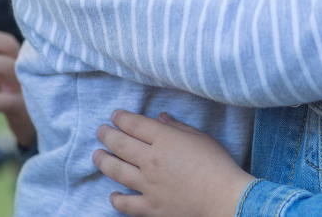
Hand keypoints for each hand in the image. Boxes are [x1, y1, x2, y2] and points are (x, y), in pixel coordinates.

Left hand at [0, 23, 36, 148]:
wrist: (39, 125)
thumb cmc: (21, 92)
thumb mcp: (5, 69)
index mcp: (20, 57)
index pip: (0, 39)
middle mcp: (26, 67)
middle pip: (6, 46)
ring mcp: (26, 87)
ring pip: (7, 67)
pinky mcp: (23, 109)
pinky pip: (5, 102)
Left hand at [93, 110, 253, 216]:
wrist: (225, 199)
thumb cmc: (218, 165)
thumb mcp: (201, 138)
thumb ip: (177, 127)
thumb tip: (160, 118)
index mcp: (165, 140)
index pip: (135, 124)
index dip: (121, 118)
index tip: (114, 115)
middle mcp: (151, 160)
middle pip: (120, 144)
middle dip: (107, 135)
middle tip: (100, 131)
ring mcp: (148, 185)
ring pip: (116, 171)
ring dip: (103, 161)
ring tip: (97, 155)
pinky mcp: (151, 207)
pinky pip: (126, 203)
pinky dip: (116, 199)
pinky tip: (112, 194)